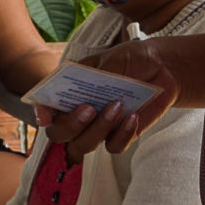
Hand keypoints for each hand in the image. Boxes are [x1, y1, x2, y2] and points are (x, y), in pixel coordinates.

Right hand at [32, 40, 179, 158]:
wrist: (162, 67)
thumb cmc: (131, 59)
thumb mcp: (114, 57)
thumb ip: (99, 72)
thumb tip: (87, 84)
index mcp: (70, 89)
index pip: (46, 104)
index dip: (41, 111)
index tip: (46, 115)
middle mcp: (78, 112)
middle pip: (59, 134)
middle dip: (70, 126)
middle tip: (88, 109)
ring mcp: (98, 128)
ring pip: (83, 145)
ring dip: (98, 129)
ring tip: (118, 105)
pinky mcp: (119, 136)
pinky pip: (113, 147)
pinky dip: (122, 134)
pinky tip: (133, 117)